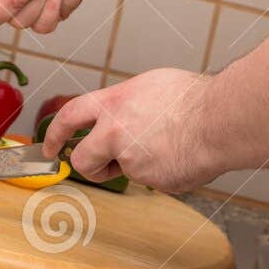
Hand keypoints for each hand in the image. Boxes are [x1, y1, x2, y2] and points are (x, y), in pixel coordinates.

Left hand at [40, 69, 220, 192]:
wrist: (219, 120)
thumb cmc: (191, 98)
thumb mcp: (148, 86)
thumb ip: (124, 104)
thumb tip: (119, 112)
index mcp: (111, 103)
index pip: (68, 117)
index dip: (54, 135)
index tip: (49, 147)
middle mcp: (114, 132)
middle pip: (81, 160)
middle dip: (89, 166)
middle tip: (103, 165)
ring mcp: (131, 160)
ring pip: (122, 172)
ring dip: (133, 167)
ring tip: (161, 149)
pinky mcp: (151, 181)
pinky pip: (150, 181)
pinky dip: (162, 173)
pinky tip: (180, 157)